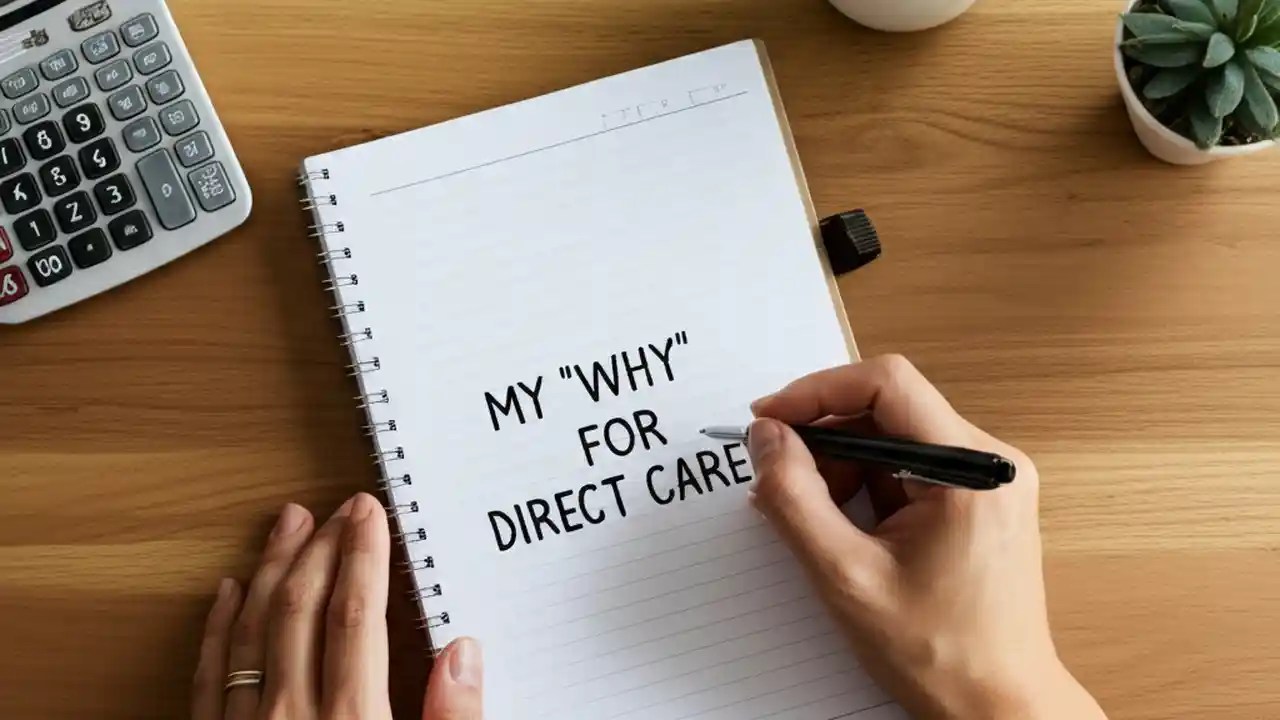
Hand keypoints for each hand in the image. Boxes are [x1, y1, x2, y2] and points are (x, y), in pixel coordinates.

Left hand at [191, 493, 484, 719]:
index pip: (355, 615)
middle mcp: (292, 714)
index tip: (368, 513)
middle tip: (339, 510)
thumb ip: (452, 719)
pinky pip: (208, 675)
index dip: (363, 556)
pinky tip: (228, 592)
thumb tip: (463, 653)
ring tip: (289, 525)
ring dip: (271, 569)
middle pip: (302, 609)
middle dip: (323, 549)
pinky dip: (218, 628)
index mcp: (353, 719)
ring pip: (251, 630)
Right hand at [748, 355, 1105, 719]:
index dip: (816, 392)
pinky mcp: (978, 502)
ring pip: (894, 439)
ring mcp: (989, 482)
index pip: (887, 384)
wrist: (998, 709)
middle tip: (776, 479)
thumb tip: (765, 439)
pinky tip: (841, 529)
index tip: (769, 420)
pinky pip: (909, 469)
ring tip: (809, 519)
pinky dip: (866, 487)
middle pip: (888, 409)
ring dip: (842, 467)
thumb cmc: (940, 656)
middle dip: (823, 439)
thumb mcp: (846, 576)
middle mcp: (992, 463)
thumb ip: (795, 499)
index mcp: (973, 470)